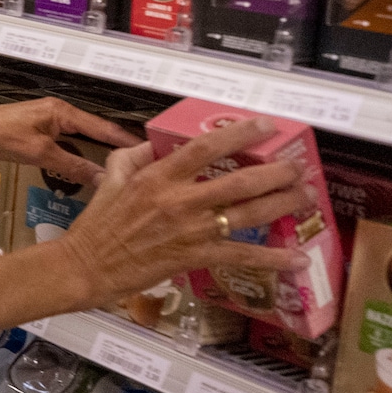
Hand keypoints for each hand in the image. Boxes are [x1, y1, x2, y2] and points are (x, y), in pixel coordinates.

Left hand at [0, 98, 138, 182]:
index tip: (147, 150)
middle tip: (138, 163)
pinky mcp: (39, 131)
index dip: (124, 140)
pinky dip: (79, 155)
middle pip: (95, 132)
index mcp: (62, 112)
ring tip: (118, 168)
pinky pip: (68, 143)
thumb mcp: (38, 153)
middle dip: (115, 147)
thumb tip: (100, 177)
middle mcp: (58, 113)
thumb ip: (70, 165)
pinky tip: (85, 168)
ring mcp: (48, 122)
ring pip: (82, 139)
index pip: (102, 127)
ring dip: (97, 152)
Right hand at [51, 118, 315, 303]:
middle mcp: (179, 201)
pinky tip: (297, 258)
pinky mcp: (194, 257)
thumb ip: (136, 155)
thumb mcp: (112, 178)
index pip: (204, 148)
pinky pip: (241, 256)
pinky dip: (272, 259)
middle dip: (276, 173)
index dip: (238, 135)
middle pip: (240, 181)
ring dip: (282, 204)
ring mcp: (190, 230)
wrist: (86, 266)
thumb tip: (158, 143)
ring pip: (248, 214)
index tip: (264, 126)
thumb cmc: (97, 224)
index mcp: (157, 177)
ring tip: (305, 196)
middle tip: (297, 168)